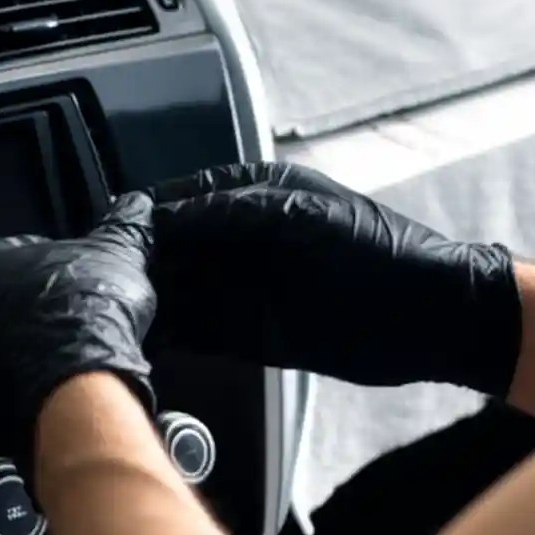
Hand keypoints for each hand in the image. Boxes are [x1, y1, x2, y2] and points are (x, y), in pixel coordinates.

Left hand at [0, 192, 156, 474]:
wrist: (77, 381)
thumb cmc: (86, 309)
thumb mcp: (115, 252)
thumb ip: (123, 225)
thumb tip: (136, 205)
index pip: (18, 255)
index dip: (57, 270)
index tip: (80, 284)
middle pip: (7, 304)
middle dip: (39, 311)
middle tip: (77, 321)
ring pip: (3, 346)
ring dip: (32, 349)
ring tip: (70, 354)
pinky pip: (1, 386)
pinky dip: (25, 385)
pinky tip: (57, 384)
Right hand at [146, 162, 521, 395]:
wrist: (431, 318)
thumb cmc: (379, 252)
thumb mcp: (300, 216)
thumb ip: (229, 213)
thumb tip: (165, 217)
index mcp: (256, 197)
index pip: (182, 200)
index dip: (146, 215)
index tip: (111, 232)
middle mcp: (242, 241)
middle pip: (173, 248)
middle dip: (139, 261)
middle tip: (104, 278)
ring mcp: (245, 288)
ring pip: (179, 290)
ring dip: (150, 300)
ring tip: (115, 311)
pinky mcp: (250, 333)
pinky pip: (199, 331)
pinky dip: (172, 335)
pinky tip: (146, 338)